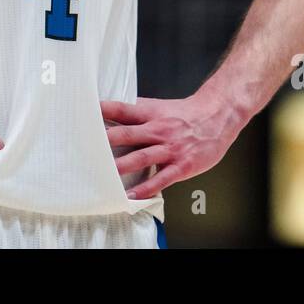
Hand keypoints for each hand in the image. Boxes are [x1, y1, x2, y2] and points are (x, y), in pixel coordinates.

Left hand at [101, 94, 238, 199]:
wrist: (218, 116)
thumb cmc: (186, 114)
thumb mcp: (160, 108)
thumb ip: (139, 114)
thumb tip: (113, 116)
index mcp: (151, 113)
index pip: (123, 109)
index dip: (103, 111)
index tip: (85, 115)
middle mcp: (158, 129)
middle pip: (127, 134)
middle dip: (107, 142)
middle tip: (88, 149)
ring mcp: (170, 148)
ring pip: (142, 157)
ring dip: (122, 166)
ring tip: (105, 175)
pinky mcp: (182, 165)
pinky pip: (162, 178)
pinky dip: (147, 188)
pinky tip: (133, 196)